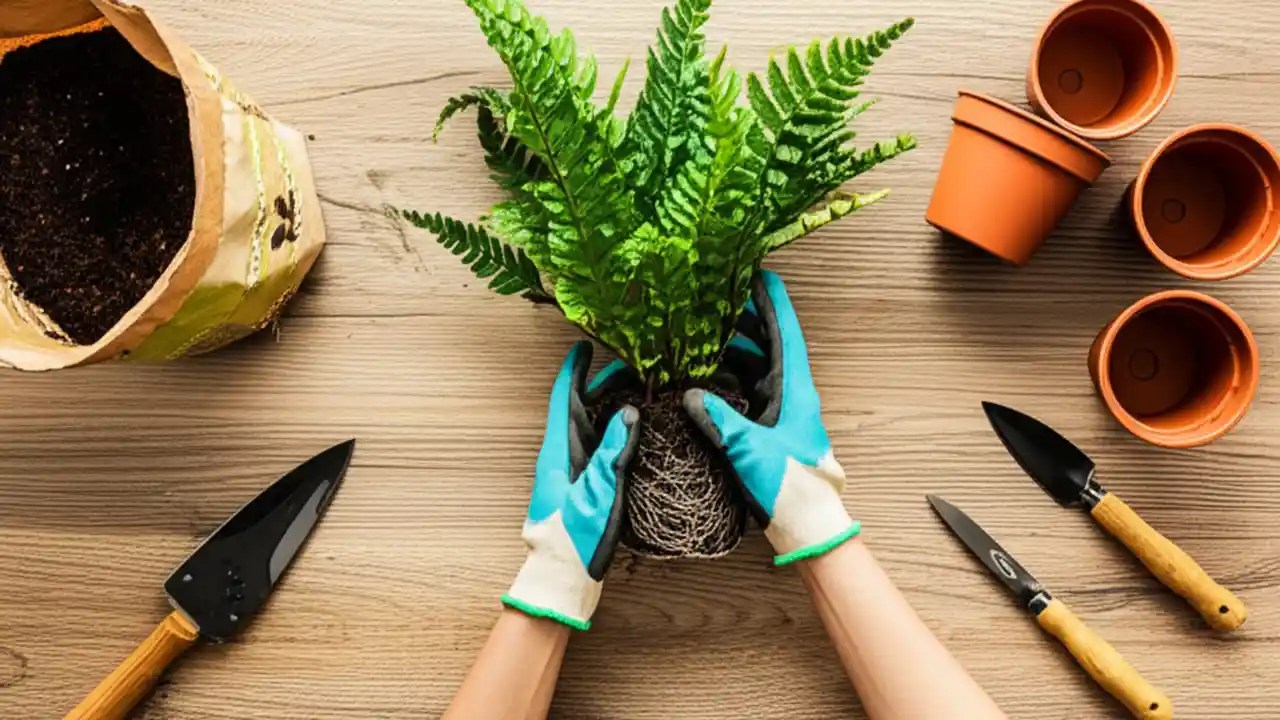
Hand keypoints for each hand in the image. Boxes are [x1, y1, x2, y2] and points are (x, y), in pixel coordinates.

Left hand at [503, 341, 640, 629]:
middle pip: (579, 409)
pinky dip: (613, 432)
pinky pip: (596, 447)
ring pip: (589, 428)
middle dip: (600, 385)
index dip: (574, 371)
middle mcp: (561, 457)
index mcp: (558, 452)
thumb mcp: (596, 492)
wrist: (560, 578)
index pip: (564, 399)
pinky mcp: (582, 487)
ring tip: (635, 392)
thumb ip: (611, 452)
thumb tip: (628, 412)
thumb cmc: (573, 538)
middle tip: (629, 368)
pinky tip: (631, 434)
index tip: (584, 346)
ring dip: (608, 407)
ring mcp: (571, 473)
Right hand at [683, 270, 857, 565]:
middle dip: (743, 321)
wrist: (808, 528)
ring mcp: (779, 413)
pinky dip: (727, 380)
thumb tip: (693, 394)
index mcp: (796, 390)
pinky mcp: (767, 431)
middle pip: (767, 345)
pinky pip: (746, 393)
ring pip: (755, 368)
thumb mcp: (750, 450)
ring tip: (702, 332)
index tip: (757, 274)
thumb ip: (720, 420)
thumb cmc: (790, 488)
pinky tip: (703, 377)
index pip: (785, 333)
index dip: (772, 302)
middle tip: (714, 300)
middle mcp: (790, 395)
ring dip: (732, 350)